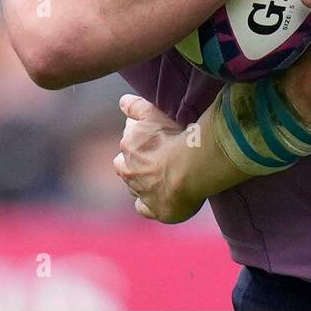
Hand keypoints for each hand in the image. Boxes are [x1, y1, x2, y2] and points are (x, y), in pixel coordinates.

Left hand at [113, 94, 205, 223]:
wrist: (188, 167)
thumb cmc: (173, 138)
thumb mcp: (153, 114)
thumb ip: (136, 107)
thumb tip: (122, 101)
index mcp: (127, 148)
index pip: (128, 142)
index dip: (139, 140)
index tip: (154, 138)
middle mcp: (128, 170)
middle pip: (125, 166)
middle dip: (135, 163)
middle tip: (157, 157)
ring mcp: (140, 191)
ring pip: (135, 186)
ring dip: (144, 182)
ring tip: (163, 176)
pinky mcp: (154, 209)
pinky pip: (145, 209)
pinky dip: (148, 205)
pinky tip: (158, 200)